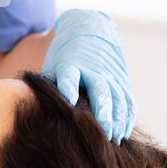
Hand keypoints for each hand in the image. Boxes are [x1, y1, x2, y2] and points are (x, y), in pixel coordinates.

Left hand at [41, 9, 134, 141]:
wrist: (90, 28)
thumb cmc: (65, 55)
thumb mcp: (54, 65)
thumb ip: (51, 88)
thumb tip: (39, 117)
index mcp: (70, 64)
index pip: (69, 76)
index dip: (69, 88)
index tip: (70, 102)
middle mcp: (93, 69)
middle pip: (100, 91)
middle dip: (102, 111)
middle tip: (103, 133)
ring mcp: (110, 75)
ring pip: (118, 99)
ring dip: (117, 120)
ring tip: (113, 138)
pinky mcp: (122, 80)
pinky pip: (127, 101)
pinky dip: (127, 118)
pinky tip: (122, 133)